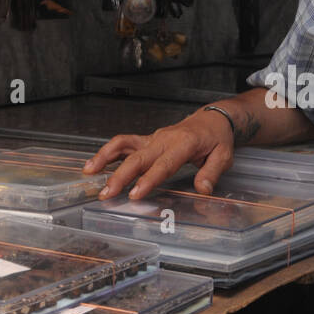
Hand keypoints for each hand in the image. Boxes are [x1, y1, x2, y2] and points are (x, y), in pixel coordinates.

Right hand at [83, 109, 235, 200]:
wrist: (212, 120)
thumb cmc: (217, 139)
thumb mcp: (224, 156)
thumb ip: (211, 173)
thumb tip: (202, 190)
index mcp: (184, 143)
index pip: (163, 164)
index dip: (148, 179)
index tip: (135, 194)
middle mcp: (164, 139)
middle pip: (138, 157)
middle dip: (120, 176)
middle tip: (107, 193)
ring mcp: (153, 139)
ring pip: (125, 145)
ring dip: (105, 158)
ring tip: (89, 172)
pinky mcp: (147, 141)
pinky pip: (125, 144)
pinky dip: (108, 152)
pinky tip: (94, 164)